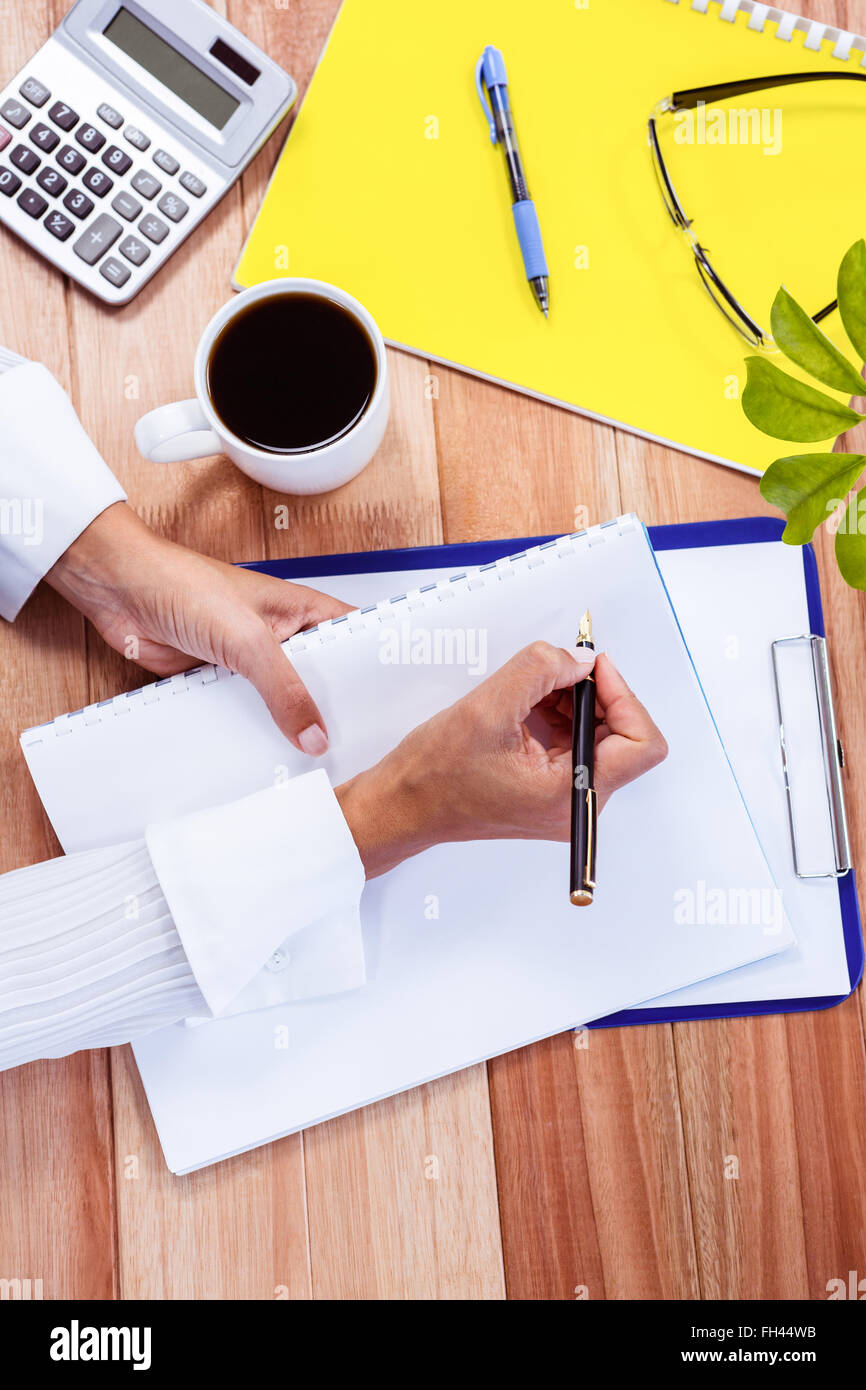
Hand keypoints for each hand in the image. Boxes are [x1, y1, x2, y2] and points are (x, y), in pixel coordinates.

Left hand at [46, 502, 352, 752]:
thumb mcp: (249, 641)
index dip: (375, 669)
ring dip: (288, 725)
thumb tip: (315, 735)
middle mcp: (281, 636)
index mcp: (302, 611)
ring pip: (281, 701)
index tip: (394, 705)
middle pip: (320, 679)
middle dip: (332, 710)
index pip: (356, 639)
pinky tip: (262, 756)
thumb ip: (285, 690)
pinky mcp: (219, 680)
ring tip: (314, 763)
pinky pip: (245, 713)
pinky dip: (251, 731)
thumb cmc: (185, 586)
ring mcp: (250, 660)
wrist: (120, 592)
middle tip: (355, 748)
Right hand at [337, 640, 667, 876]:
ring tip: (531, 691)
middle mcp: (577, 806)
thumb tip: (578, 659)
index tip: (593, 669)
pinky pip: (573, 745)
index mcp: (571, 796)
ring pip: (597, 736)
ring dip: (572, 703)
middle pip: (621, 737)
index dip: (624, 696)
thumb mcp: (488, 708)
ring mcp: (565, 802)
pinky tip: (525, 708)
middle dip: (594, 695)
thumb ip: (540, 671)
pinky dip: (557, 716)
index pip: (642, 744)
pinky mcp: (550, 793)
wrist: (403, 806)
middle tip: (558, 670)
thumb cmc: (435, 775)